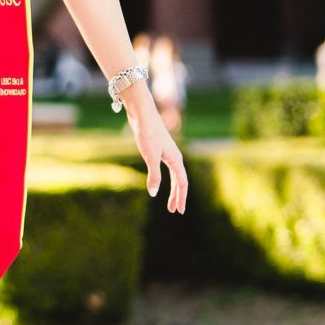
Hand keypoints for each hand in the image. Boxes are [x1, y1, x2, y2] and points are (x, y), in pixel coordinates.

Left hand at [126, 87, 187, 212]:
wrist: (142, 114)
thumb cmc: (147, 133)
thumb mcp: (150, 156)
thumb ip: (154, 175)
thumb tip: (154, 194)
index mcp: (175, 159)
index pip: (182, 183)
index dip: (181, 197)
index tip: (179, 211)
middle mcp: (174, 156)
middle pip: (180, 181)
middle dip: (178, 197)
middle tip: (175, 211)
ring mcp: (167, 153)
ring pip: (174, 175)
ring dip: (172, 190)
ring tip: (168, 203)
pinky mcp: (158, 149)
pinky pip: (166, 169)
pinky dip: (166, 179)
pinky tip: (158, 182)